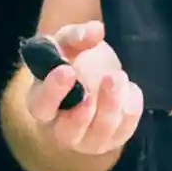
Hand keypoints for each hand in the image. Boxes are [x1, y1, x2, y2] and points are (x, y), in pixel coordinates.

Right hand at [26, 21, 143, 155]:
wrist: (93, 74)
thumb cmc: (70, 59)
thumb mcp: (67, 41)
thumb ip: (76, 35)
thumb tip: (95, 31)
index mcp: (41, 103)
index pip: (41, 106)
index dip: (53, 91)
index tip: (67, 70)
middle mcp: (61, 128)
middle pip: (69, 131)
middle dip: (88, 108)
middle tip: (107, 78)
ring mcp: (88, 139)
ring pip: (99, 136)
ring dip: (113, 105)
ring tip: (119, 76)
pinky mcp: (114, 139)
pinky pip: (124, 131)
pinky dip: (130, 108)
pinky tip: (129, 88)